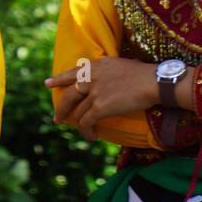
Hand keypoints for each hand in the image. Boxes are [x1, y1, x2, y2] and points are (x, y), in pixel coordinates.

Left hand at [44, 57, 158, 140]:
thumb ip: (105, 71)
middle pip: (68, 95)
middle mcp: (91, 77)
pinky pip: (86, 123)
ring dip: (79, 125)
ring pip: (78, 112)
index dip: (59, 79)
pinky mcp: (100, 106)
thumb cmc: (144, 74)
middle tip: (57, 118)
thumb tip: (101, 80)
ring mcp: (94, 92)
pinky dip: (87, 132)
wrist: (153, 81)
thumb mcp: (119, 65)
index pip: (72, 72)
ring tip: (83, 131)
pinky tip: (92, 136)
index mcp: (96, 65)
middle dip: (61, 109)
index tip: (47, 83)